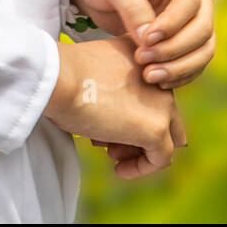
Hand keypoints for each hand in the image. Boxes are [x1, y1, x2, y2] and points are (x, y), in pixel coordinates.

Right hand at [43, 35, 187, 178]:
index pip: (154, 93)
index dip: (135, 113)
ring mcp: (162, 103)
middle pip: (166, 115)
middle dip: (141, 133)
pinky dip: (141, 167)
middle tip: (112, 145)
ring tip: (111, 154)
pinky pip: (161, 158)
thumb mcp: (99, 71)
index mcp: (146, 57)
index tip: (109, 124)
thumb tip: (116, 117)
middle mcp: (161, 76)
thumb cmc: (67, 74)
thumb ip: (116, 85)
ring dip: (139, 150)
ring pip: (166, 137)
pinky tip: (119, 169)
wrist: (60, 77)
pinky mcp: (157, 129)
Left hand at [70, 0, 215, 88]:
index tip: (144, 41)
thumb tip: (148, 40)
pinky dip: (183, 73)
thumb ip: (131, 7)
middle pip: (203, 25)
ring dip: (181, 66)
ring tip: (149, 76)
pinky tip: (160, 81)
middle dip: (175, 49)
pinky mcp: (191, 33)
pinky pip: (198, 58)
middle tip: (143, 61)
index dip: (171, 24)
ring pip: (205, 46)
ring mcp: (198, 10)